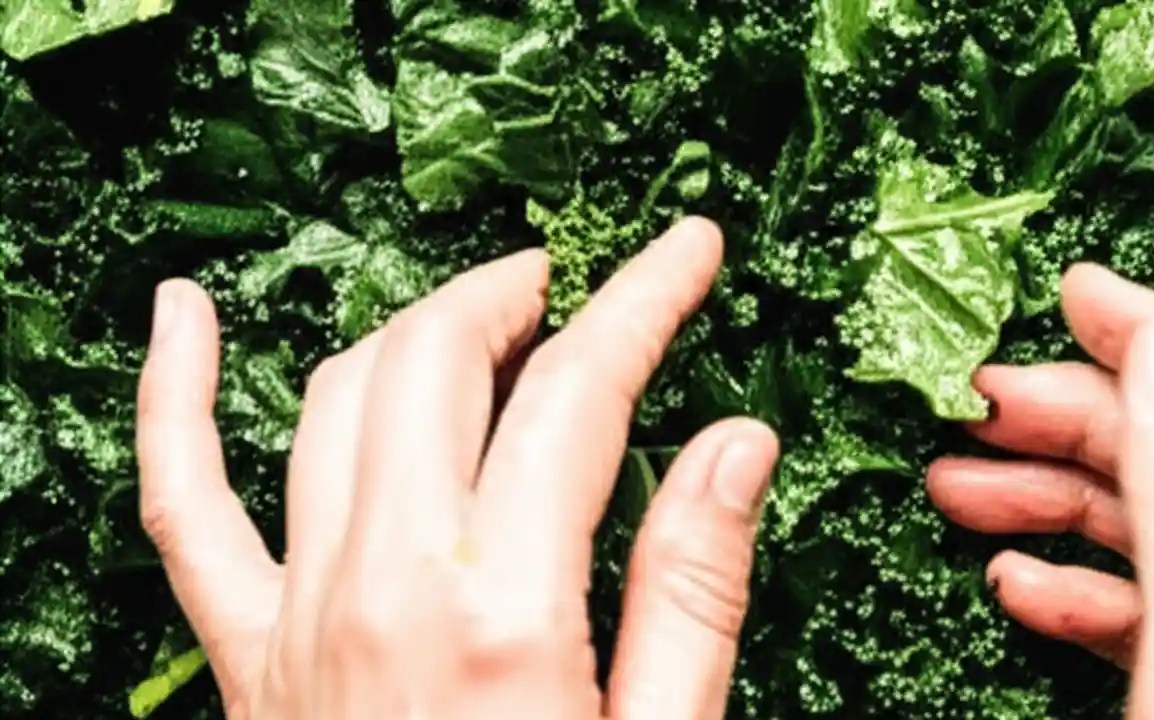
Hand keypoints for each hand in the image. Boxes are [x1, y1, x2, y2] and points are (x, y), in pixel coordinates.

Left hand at [134, 218, 779, 719]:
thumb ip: (692, 589)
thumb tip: (735, 444)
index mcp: (502, 616)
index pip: (580, 395)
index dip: (643, 300)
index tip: (684, 250)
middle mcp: (383, 590)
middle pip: (441, 363)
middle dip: (518, 293)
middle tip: (577, 287)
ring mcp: (295, 614)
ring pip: (335, 398)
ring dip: (412, 328)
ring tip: (480, 317)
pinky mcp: (241, 653)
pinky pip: (180, 500)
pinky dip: (173, 397)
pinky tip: (180, 316)